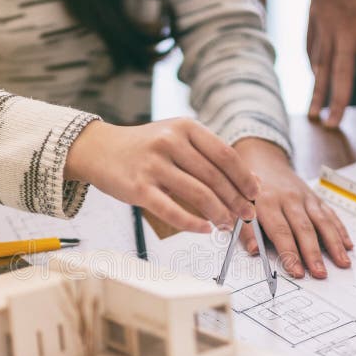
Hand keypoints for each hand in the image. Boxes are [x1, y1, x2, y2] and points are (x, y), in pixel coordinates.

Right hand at [66, 119, 258, 232]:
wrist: (99, 149)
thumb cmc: (144, 147)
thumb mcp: (177, 138)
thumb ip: (210, 156)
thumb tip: (251, 181)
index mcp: (185, 127)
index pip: (225, 155)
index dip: (244, 178)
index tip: (256, 194)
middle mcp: (170, 141)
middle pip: (215, 177)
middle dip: (236, 200)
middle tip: (246, 215)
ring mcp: (153, 165)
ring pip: (198, 195)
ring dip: (218, 214)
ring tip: (227, 225)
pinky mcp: (139, 188)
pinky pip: (172, 211)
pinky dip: (193, 223)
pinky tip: (204, 229)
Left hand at [233, 138, 352, 278]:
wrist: (262, 160)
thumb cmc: (247, 190)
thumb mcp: (238, 207)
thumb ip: (245, 230)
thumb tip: (254, 251)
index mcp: (266, 202)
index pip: (280, 231)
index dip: (289, 253)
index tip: (297, 272)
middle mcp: (288, 198)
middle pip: (304, 229)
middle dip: (313, 253)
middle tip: (320, 273)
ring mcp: (304, 197)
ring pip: (322, 221)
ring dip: (334, 244)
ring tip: (343, 263)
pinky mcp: (315, 196)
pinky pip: (330, 214)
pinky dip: (340, 229)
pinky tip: (348, 245)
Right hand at [307, 0, 355, 126]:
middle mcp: (346, 35)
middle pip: (341, 75)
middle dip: (337, 102)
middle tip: (332, 125)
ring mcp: (326, 31)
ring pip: (320, 68)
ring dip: (317, 93)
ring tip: (313, 115)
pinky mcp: (313, 25)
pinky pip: (312, 51)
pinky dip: (313, 67)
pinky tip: (314, 81)